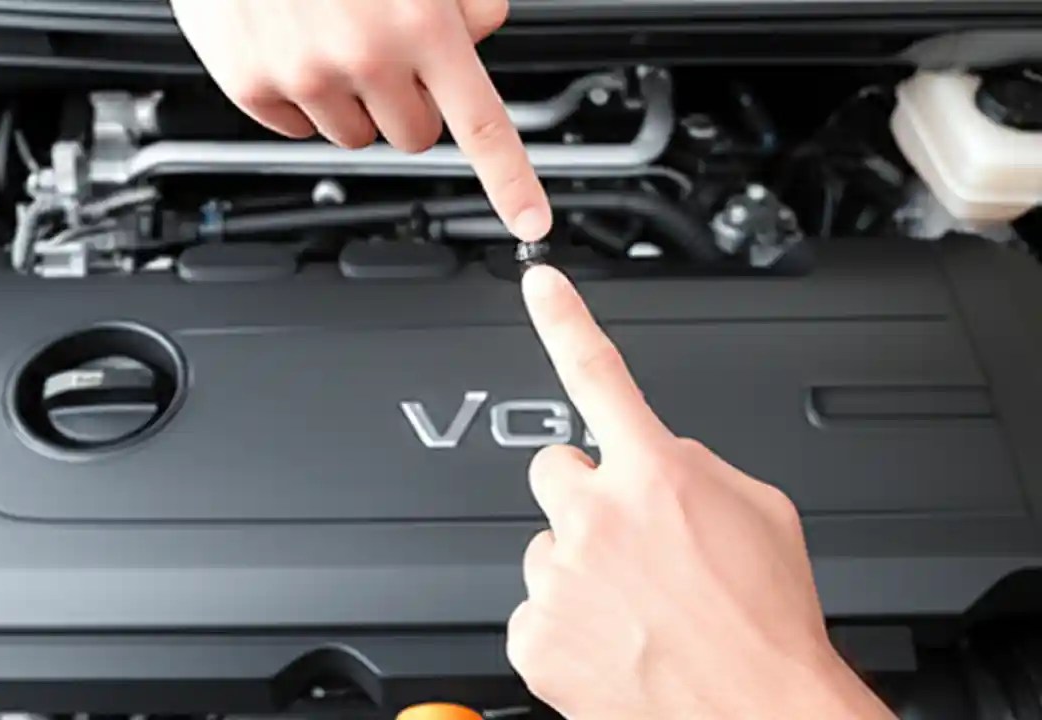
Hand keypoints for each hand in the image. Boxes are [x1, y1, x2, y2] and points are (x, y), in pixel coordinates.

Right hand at [169, 0, 551, 241]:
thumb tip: (475, 31)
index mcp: (419, 20)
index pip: (481, 122)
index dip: (511, 180)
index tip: (530, 221)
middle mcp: (364, 56)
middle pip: (415, 135)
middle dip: (412, 103)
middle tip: (389, 53)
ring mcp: (303, 76)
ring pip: (356, 136)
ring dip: (356, 102)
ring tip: (332, 36)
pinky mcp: (251, 83)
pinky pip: (297, 128)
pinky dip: (302, 99)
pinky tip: (294, 45)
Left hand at [509, 265, 895, 719]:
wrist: (758, 716)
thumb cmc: (767, 627)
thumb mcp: (763, 515)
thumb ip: (694, 469)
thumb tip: (660, 459)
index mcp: (656, 474)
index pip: (598, 374)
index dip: (563, 320)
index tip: (538, 283)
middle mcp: (597, 517)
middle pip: (556, 469)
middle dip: (585, 494)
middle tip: (628, 540)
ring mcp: (560, 577)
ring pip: (547, 545)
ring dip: (581, 565)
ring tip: (635, 607)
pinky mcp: (535, 633)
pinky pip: (537, 607)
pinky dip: (567, 622)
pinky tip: (613, 640)